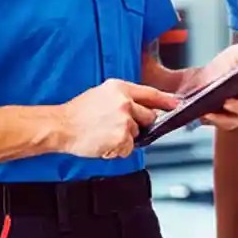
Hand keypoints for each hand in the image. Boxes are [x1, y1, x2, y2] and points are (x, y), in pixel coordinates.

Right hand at [57, 79, 179, 159]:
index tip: (176, 104)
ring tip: (105, 133)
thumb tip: (139, 107)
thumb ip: (122, 98)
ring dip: (125, 138)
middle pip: (149, 116)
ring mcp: (124, 120)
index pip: (151, 93)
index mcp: (120, 88)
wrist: (61, 126)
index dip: (166, 100)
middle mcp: (125, 102)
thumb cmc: (78, 113)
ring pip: (137, 134)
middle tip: (118, 126)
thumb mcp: (101, 94)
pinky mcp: (121, 137)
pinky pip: (128, 148)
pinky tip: (104, 142)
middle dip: (139, 124)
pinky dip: (118, 149)